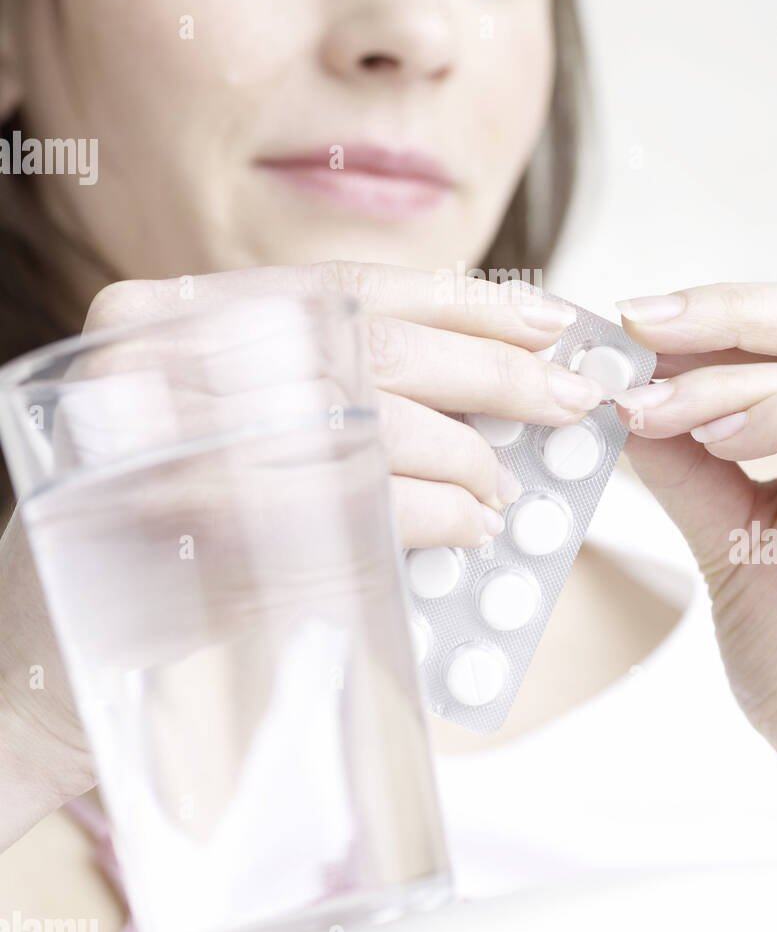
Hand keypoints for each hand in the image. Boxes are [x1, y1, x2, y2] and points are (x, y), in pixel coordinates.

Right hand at [79, 261, 601, 547]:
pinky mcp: (190, 536)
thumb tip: (484, 375)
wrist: (54, 642)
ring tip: (508, 491)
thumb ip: (326, 386)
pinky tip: (465, 530)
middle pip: (365, 349)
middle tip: (567, 402)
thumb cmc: (158, 521)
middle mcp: (154, 360)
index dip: (458, 302)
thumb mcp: (227, 423)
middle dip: (489, 377)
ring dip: (463, 459)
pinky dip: (424, 519)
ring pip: (365, 428)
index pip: (341, 289)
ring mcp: (166, 444)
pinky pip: (345, 514)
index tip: (546, 322)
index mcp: (167, 312)